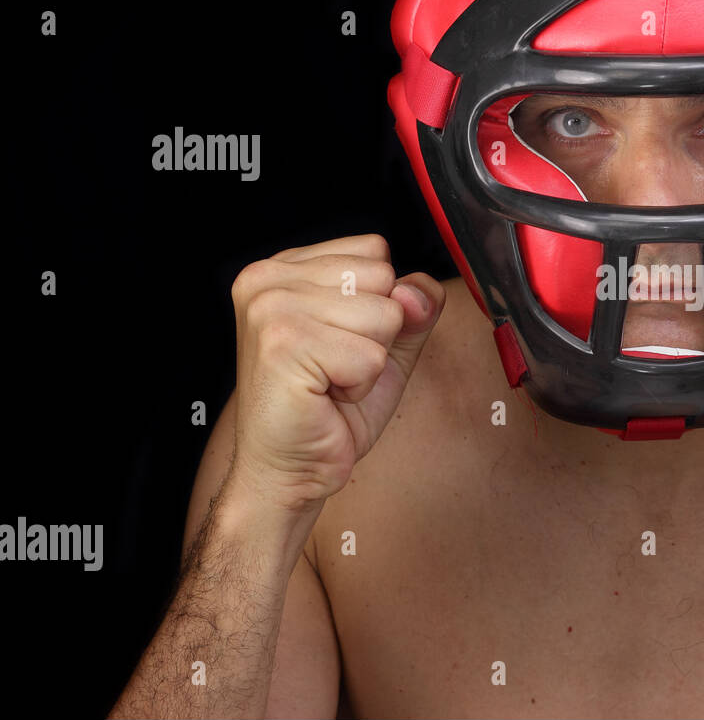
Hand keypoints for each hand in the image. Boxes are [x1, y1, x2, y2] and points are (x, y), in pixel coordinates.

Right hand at [228, 233, 443, 509]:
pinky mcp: (283, 345)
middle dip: (376, 331)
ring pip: (383, 315)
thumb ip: (415, 307)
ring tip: (329, 380)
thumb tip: (418, 292)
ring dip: (369, 361)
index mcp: (285, 267)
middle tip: (334, 366)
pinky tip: (325, 397)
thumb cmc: (329, 409)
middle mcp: (269, 279)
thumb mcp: (387, 345)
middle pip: (382, 277)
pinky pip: (371, 356)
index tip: (339, 339)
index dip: (378, 301)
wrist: (289, 469)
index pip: (374, 250)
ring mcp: (272, 309)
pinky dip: (360, 385)